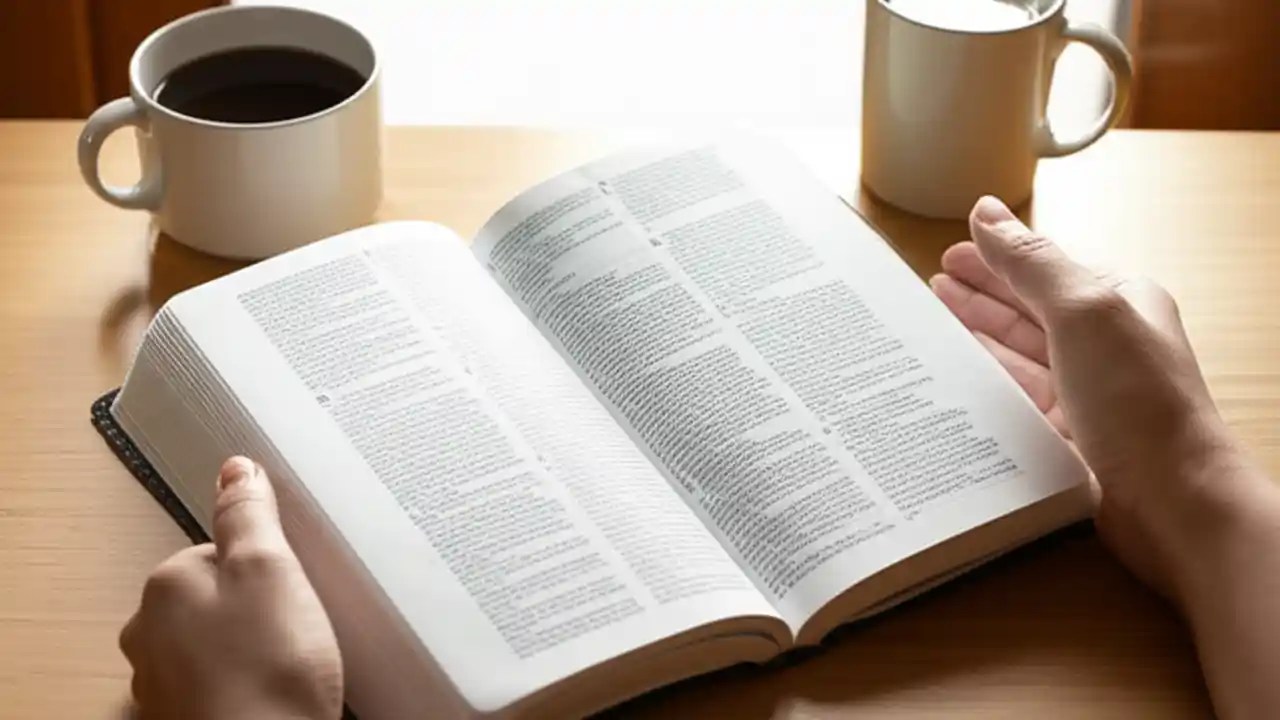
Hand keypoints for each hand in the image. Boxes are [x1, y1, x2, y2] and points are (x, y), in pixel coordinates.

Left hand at [121, 457, 341, 719]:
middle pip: (213, 598)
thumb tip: (233, 467)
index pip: (218, 552)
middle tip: (294, 626)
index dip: (264, 566)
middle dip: (254, 609)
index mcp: (165, 585)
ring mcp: (162, 683)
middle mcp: (148, 633)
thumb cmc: (270, 665)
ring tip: (288, 665)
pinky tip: (273, 693)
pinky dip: (244, 686)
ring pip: (214, 644)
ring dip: (249, 650)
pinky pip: (219, 685)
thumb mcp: (270, 567)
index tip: (289, 588)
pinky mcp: (185, 718)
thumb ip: (248, 513)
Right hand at [929, 196, 1247, 598]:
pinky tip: (952, 372)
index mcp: (1118, 302)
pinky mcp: (1062, 433)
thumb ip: (1031, 261)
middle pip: (1027, 308)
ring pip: (1015, 353)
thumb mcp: (1084, 311)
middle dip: (981, 294)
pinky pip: (1012, 395)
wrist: (1171, 502)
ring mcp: (1082, 390)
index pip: (1047, 268)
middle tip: (931, 283)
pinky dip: (981, 378)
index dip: (998, 257)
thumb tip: (985, 212)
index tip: (952, 251)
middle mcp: (1102, 344)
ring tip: (930, 319)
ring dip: (974, 334)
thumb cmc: (1140, 403)